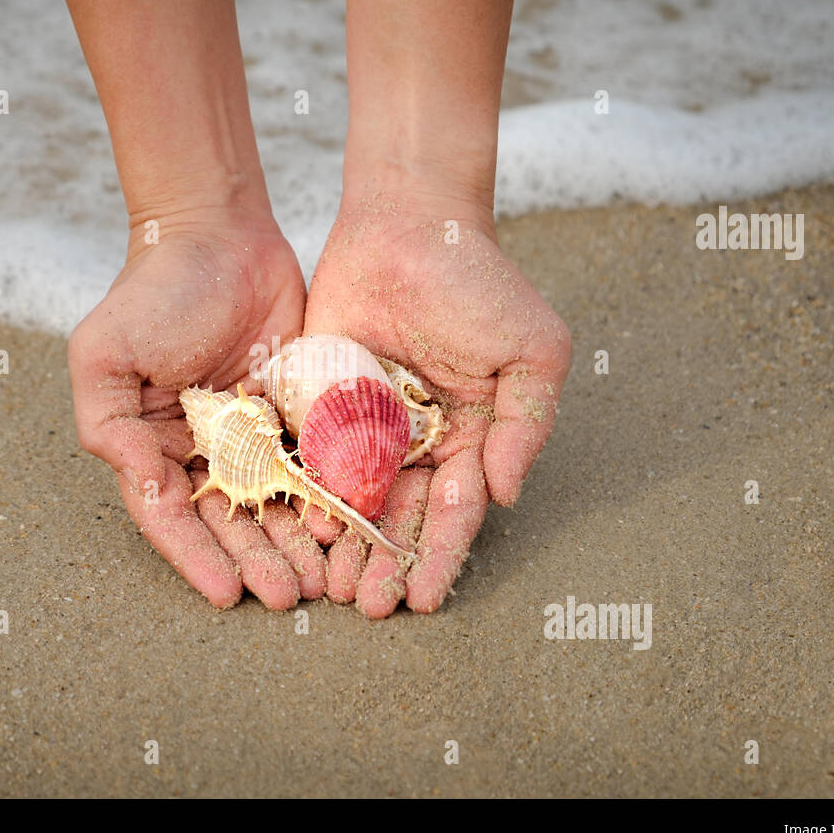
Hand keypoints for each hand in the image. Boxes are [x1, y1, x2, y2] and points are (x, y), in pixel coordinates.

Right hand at [67, 209, 327, 609]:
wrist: (219, 233)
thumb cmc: (153, 291)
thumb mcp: (105, 354)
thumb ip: (109, 425)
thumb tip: (144, 487)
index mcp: (152, 446)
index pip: (173, 516)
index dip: (197, 558)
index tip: (226, 594)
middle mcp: (204, 451)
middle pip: (231, 522)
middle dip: (258, 562)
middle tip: (289, 598)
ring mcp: (254, 435)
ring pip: (277, 504)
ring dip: (296, 545)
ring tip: (322, 581)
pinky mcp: (297, 413)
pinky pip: (314, 463)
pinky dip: (327, 497)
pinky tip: (346, 524)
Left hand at [304, 194, 570, 616]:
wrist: (407, 223)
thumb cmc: (480, 282)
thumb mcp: (532, 350)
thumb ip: (526, 423)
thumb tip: (503, 494)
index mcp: (469, 439)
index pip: (454, 512)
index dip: (440, 557)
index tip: (425, 599)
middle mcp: (417, 444)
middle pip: (400, 519)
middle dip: (387, 566)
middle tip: (370, 609)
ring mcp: (365, 428)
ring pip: (353, 502)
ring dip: (347, 549)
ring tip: (333, 592)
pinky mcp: (320, 405)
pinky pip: (312, 459)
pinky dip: (308, 497)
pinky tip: (300, 530)